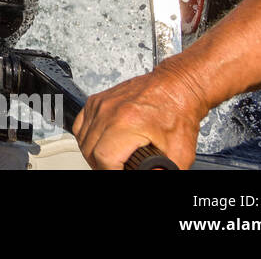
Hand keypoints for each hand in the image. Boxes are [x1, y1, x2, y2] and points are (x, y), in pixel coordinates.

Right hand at [72, 62, 209, 168]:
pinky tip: (100, 143)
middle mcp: (109, 111)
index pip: (104, 158)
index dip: (111, 172)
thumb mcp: (179, 151)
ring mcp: (101, 104)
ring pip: (82, 139)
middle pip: (89, 150)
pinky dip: (87, 138)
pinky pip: (81, 125)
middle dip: (102, 166)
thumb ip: (164, 170)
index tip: (121, 173)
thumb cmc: (179, 111)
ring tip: (110, 160)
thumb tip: (152, 175)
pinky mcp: (98, 100)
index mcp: (128, 123)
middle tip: (117, 168)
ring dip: (93, 153)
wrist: (177, 86)